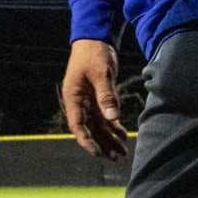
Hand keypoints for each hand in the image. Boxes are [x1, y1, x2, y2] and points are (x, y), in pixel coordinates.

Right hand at [61, 38, 129, 159]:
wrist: (95, 40)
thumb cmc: (94, 54)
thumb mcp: (101, 74)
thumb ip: (106, 96)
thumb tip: (112, 118)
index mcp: (73, 97)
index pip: (77, 125)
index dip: (86, 140)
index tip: (97, 153)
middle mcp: (80, 102)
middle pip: (89, 129)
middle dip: (102, 144)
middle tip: (116, 157)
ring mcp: (89, 101)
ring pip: (98, 125)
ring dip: (109, 138)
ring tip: (122, 152)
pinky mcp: (99, 98)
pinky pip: (105, 117)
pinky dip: (114, 127)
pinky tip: (123, 136)